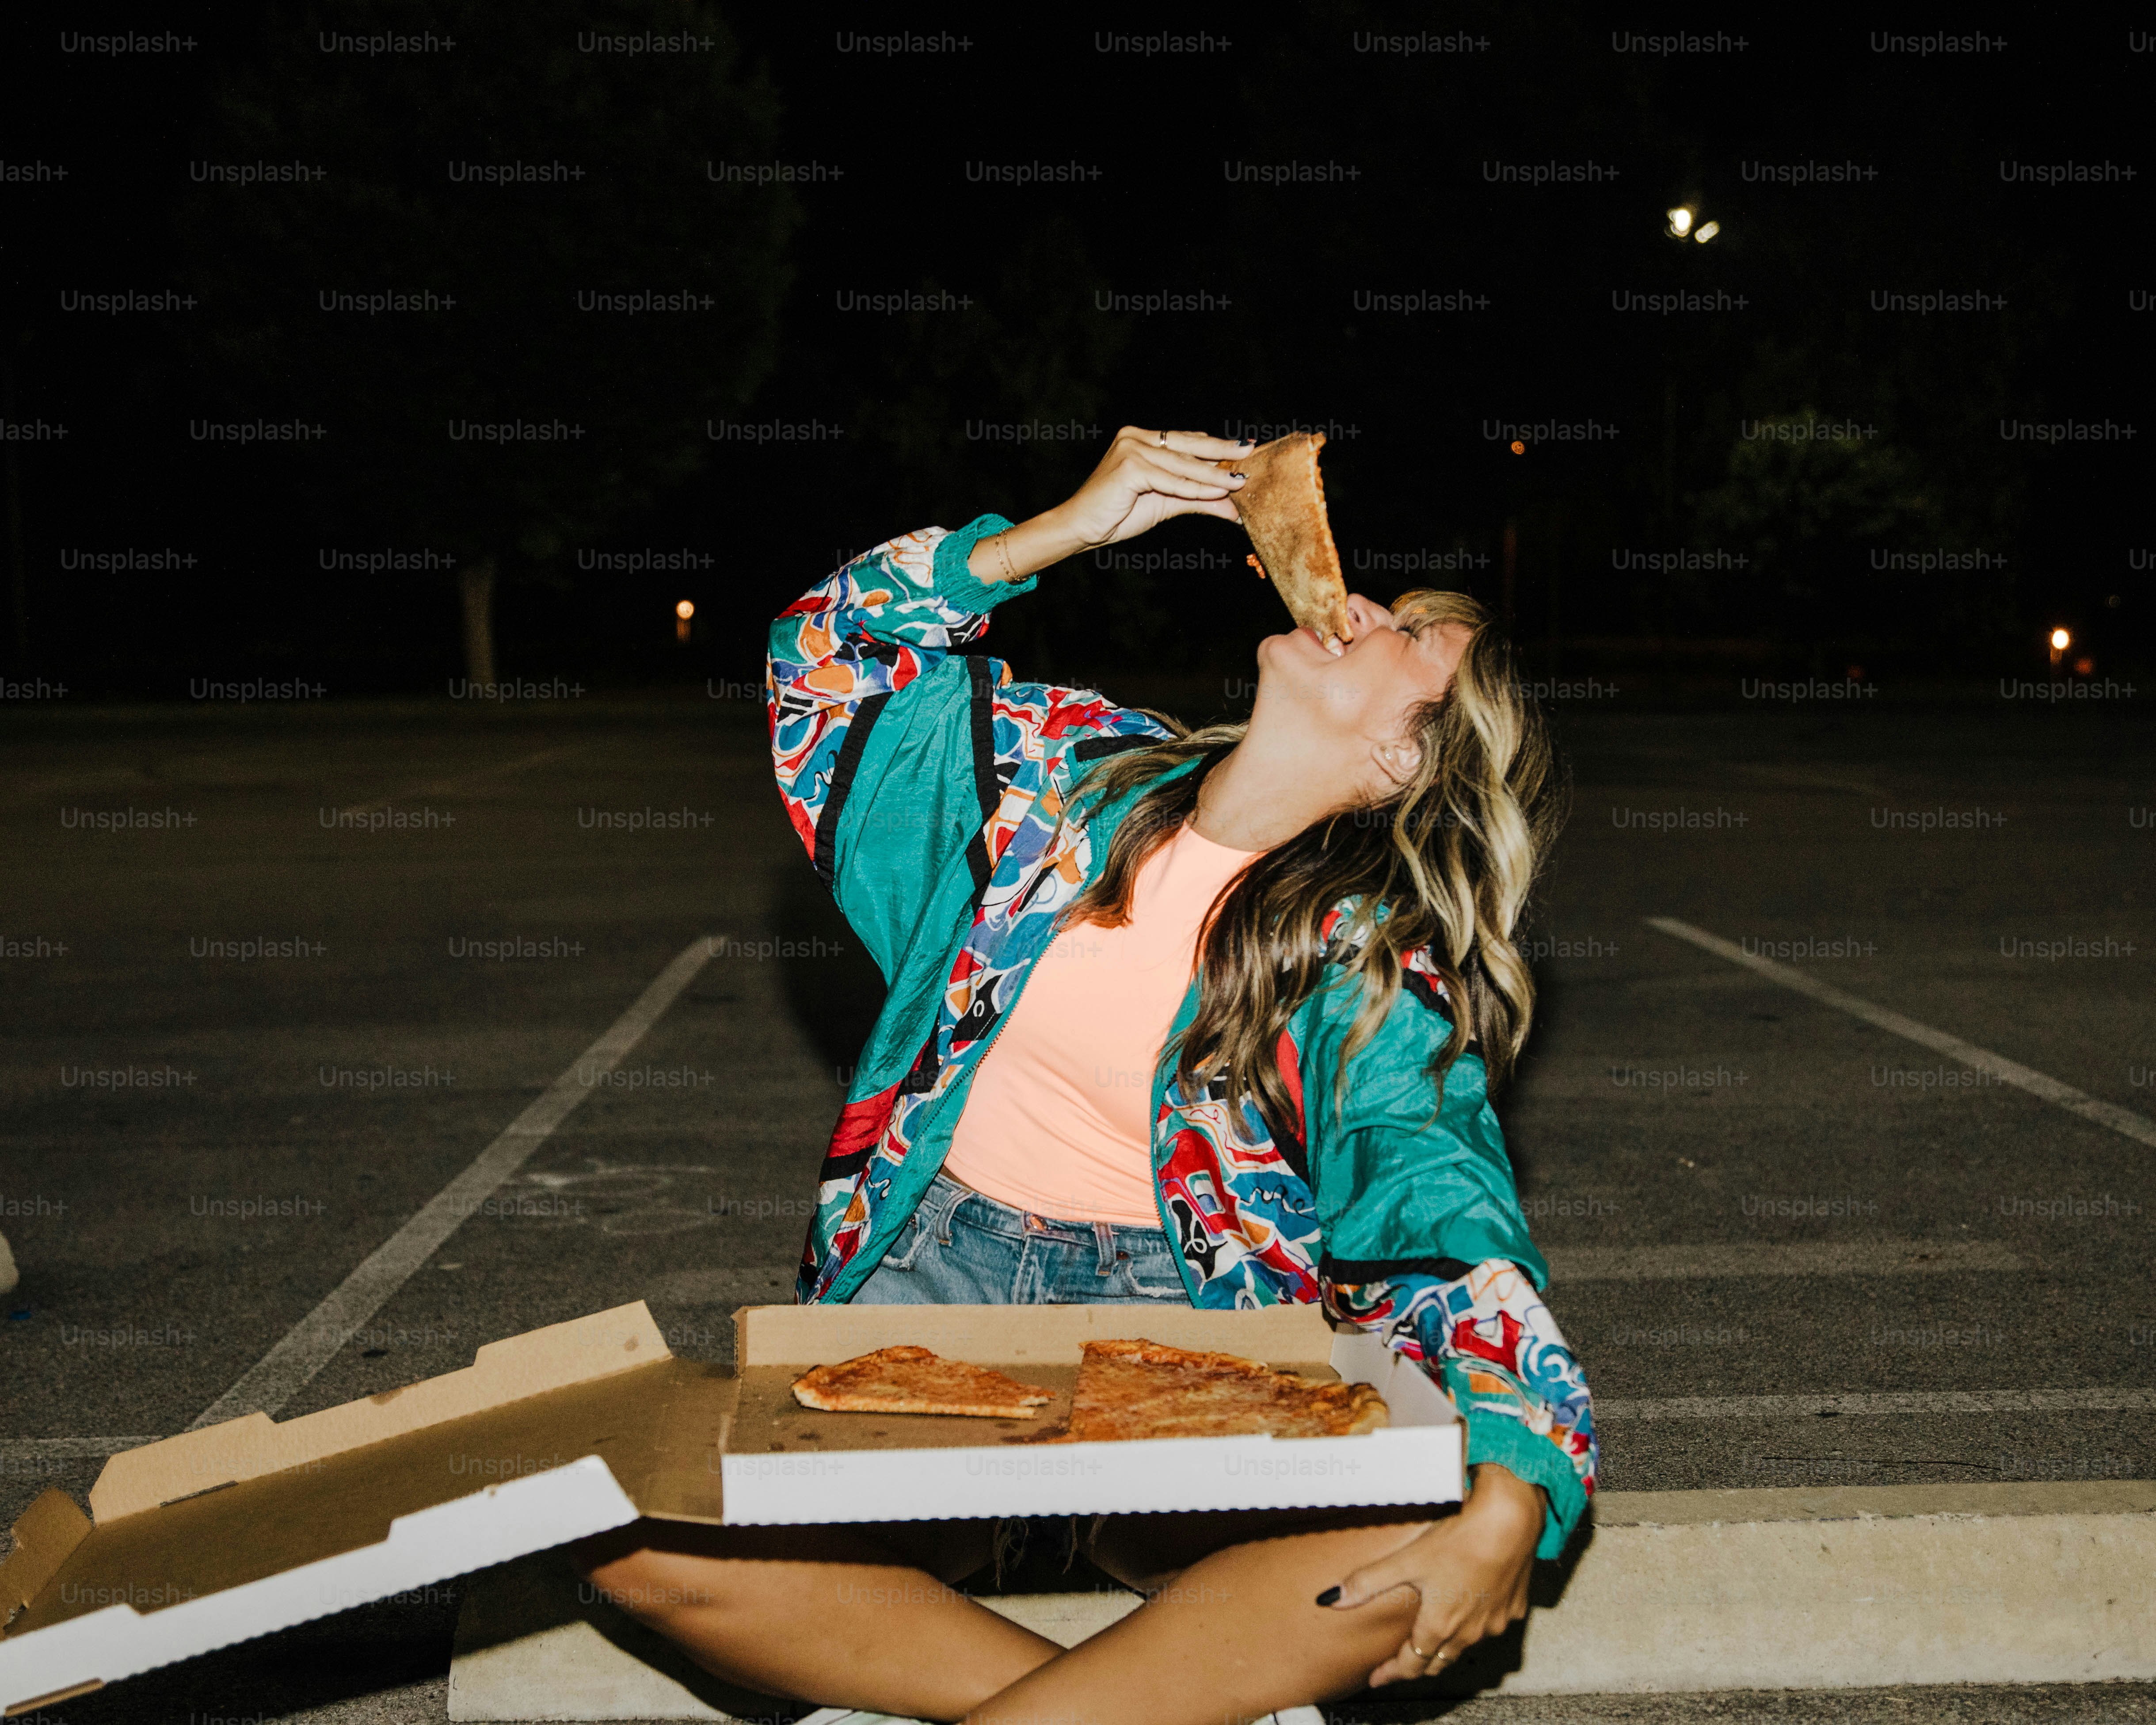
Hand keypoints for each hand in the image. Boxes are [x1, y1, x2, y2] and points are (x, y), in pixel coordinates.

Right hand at [969, 426, 1252, 582]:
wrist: (1081, 528)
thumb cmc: (1118, 515)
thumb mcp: (1167, 503)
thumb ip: (1199, 499)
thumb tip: (1234, 506)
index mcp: (1143, 439)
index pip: (1188, 441)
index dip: (1216, 447)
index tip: (1244, 450)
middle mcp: (1136, 436)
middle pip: (1189, 446)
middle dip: (1222, 452)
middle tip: (1250, 453)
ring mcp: (1131, 448)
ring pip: (1183, 465)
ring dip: (1213, 476)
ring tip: (1239, 483)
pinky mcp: (1129, 466)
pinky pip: (1170, 479)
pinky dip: (1194, 488)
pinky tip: (1217, 492)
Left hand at [1318, 1464, 1542, 1687]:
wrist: (1510, 1522)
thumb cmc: (1459, 1541)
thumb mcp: (1407, 1560)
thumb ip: (1368, 1582)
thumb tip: (1330, 1599)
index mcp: (1440, 1625)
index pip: (1412, 1665)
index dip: (1391, 1674)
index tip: (1377, 1678)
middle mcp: (1470, 1632)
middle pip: (1439, 1661)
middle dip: (1418, 1665)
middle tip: (1400, 1664)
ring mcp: (1495, 1622)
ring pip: (1466, 1646)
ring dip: (1447, 1647)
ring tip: (1431, 1639)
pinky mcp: (1515, 1607)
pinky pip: (1491, 1626)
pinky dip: (1476, 1624)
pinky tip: (1470, 1609)